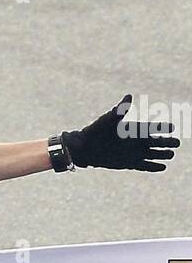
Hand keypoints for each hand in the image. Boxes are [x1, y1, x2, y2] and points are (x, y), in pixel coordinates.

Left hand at [62, 94, 179, 170]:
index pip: (153, 128)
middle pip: (157, 142)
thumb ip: (120, 110)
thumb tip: (128, 96)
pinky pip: (145, 166)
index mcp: (134, 128)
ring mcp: (134, 153)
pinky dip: (153, 167)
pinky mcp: (129, 163)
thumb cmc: (96, 130)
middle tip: (177, 143)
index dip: (163, 128)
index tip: (172, 127)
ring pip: (153, 154)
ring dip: (162, 154)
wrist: (85, 148)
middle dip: (167, 142)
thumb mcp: (109, 119)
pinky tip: (163, 167)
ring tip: (171, 155)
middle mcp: (136, 141)